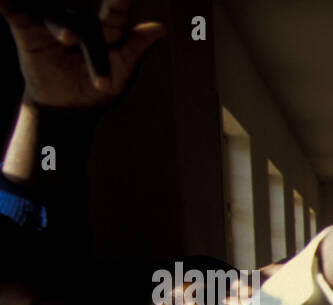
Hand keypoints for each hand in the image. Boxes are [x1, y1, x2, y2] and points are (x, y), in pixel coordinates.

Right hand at [0, 0, 164, 107]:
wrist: (68, 108)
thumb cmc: (99, 88)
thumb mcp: (122, 71)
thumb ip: (136, 47)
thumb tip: (161, 28)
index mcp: (105, 33)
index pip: (116, 14)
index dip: (121, 1)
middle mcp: (79, 23)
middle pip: (86, 26)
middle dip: (93, 49)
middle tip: (99, 75)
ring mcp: (52, 25)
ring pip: (57, 20)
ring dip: (61, 28)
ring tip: (67, 41)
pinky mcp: (28, 31)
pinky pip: (17, 14)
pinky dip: (10, 6)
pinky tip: (4, 1)